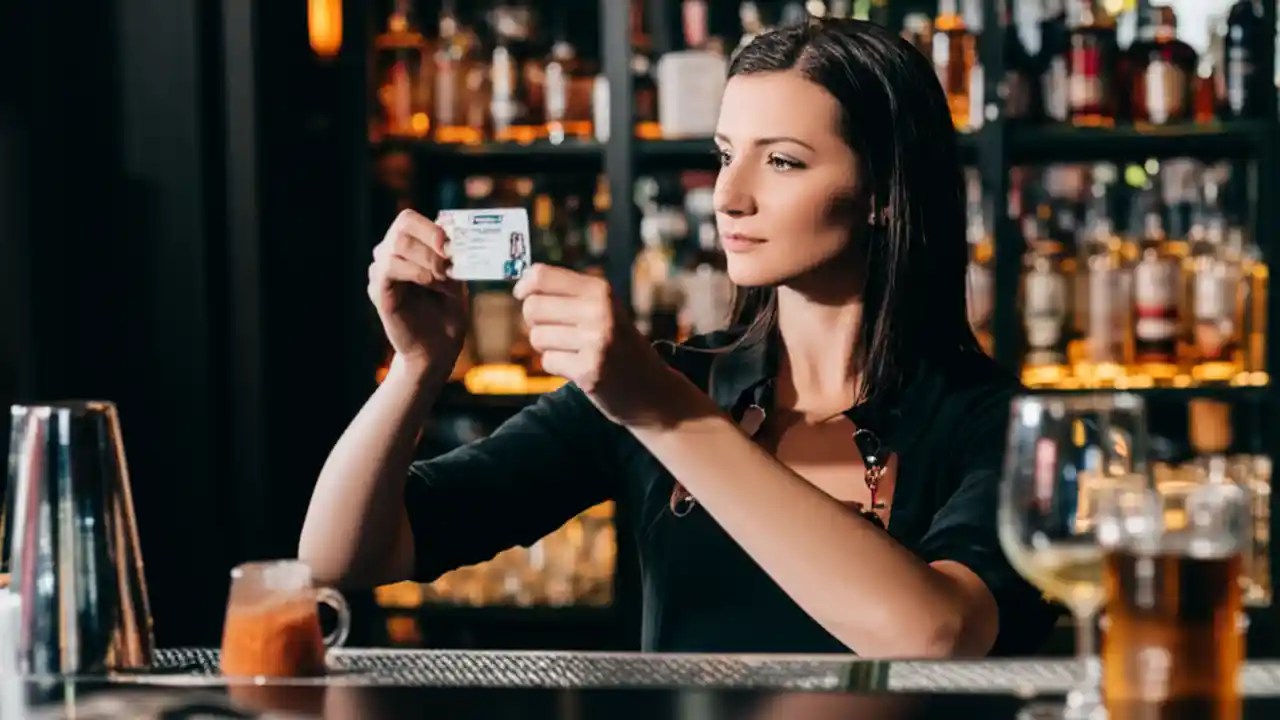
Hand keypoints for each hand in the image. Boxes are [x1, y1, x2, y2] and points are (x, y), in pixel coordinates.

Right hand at [367, 209, 467, 378]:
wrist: (438, 347)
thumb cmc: (447, 312)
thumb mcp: (457, 277)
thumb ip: (452, 254)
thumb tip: (453, 230)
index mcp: (408, 247)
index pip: (408, 220)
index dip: (429, 227)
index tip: (450, 244)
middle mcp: (390, 255)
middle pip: (401, 229)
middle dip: (431, 244)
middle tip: (450, 265)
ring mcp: (381, 272)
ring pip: (395, 246)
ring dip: (427, 260)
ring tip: (444, 280)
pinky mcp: (378, 291)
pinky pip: (388, 268)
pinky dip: (415, 272)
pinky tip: (430, 283)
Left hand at [514, 264, 674, 424]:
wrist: (652, 389)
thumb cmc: (620, 345)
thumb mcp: (604, 309)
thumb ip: (569, 293)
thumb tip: (523, 282)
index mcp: (601, 291)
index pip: (543, 276)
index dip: (525, 285)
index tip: (522, 294)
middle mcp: (599, 313)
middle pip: (533, 307)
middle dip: (534, 321)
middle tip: (554, 330)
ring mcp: (595, 343)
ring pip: (537, 336)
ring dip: (547, 346)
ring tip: (572, 349)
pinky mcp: (589, 371)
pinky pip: (548, 361)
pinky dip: (557, 365)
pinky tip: (578, 366)